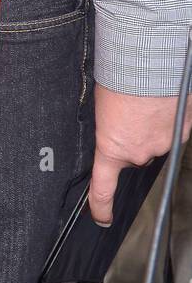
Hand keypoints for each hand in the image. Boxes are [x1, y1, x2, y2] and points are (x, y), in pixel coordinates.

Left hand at [89, 84, 190, 225]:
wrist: (149, 66)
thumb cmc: (120, 81)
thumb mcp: (102, 107)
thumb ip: (110, 127)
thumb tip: (116, 127)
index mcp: (112, 148)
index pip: (103, 186)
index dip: (101, 205)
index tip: (101, 217)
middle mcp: (139, 153)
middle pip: (135, 154)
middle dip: (131, 137)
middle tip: (127, 113)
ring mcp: (163, 145)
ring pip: (155, 142)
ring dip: (149, 127)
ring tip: (144, 102)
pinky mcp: (182, 134)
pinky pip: (172, 131)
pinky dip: (166, 120)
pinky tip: (160, 103)